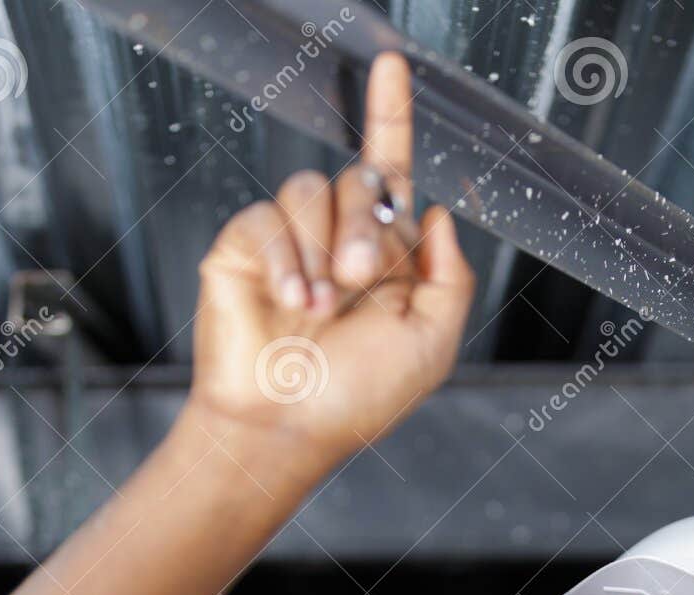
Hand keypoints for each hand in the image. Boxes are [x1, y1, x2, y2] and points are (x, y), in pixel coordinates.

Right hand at [185, 51, 474, 468]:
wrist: (283, 429)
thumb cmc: (354, 401)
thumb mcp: (430, 347)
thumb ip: (449, 280)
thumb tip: (436, 213)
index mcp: (386, 262)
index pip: (392, 176)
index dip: (391, 118)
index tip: (393, 66)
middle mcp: (338, 245)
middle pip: (358, 180)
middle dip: (363, 223)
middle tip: (358, 279)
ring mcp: (290, 245)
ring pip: (309, 190)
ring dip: (321, 250)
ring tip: (317, 309)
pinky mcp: (244, 249)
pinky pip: (266, 218)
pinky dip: (284, 259)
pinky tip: (290, 300)